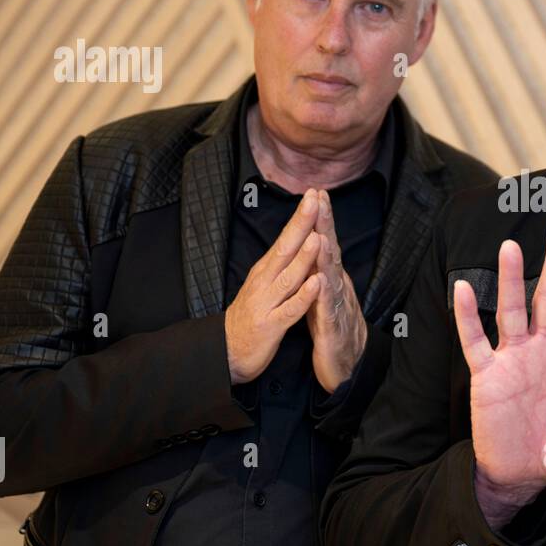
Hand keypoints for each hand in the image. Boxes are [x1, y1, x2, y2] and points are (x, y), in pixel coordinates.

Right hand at [224, 188, 322, 383]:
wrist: (227, 351)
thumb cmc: (252, 315)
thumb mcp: (265, 284)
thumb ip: (283, 264)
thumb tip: (300, 238)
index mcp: (266, 270)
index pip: (285, 237)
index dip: (299, 216)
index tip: (314, 194)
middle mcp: (264, 281)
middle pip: (285, 248)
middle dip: (301, 224)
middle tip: (314, 200)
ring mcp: (266, 302)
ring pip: (288, 277)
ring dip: (304, 257)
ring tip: (318, 238)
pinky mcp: (271, 325)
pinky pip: (290, 309)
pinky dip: (303, 296)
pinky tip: (316, 284)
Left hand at [308, 189, 366, 393]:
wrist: (346, 368)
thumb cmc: (333, 330)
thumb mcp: (323, 295)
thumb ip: (320, 272)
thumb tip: (317, 246)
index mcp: (331, 280)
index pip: (325, 244)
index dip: (321, 219)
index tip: (315, 192)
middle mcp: (338, 288)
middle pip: (332, 252)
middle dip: (326, 225)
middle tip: (320, 198)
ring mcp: (338, 307)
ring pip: (332, 277)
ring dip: (327, 256)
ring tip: (321, 234)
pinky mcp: (333, 329)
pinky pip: (329, 309)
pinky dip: (325, 294)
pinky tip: (321, 280)